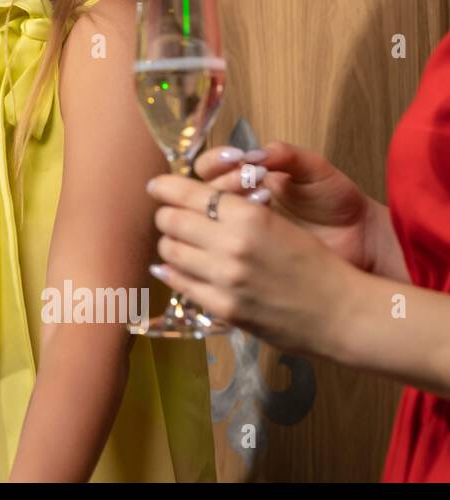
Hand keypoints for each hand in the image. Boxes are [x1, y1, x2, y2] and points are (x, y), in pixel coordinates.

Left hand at [146, 173, 357, 356]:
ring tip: (180, 245)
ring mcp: (225, 278)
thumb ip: (235, 212)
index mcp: (249, 215)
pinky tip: (174, 269)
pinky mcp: (222, 307)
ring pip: (168, 250)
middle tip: (171, 218)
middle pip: (169, 219)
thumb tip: (191, 202)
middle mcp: (232, 243)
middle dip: (167, 216)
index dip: (164, 187)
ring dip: (170, 245)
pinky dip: (172, 273)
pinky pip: (179, 283)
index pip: (186, 192)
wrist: (342, 312)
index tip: (157, 187)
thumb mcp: (276, 224)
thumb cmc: (314, 263)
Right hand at [192, 140, 374, 271]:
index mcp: (246, 179)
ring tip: (263, 201)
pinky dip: (232, 235)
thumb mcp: (314, 170)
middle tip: (253, 181)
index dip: (216, 162)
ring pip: (209, 218)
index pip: (209, 167)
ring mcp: (238, 233)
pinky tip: (257, 227)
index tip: (236, 159)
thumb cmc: (336, 202)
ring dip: (230, 206)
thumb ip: (286, 155)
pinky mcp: (245, 256)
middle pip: (202, 192)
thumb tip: (256, 152)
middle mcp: (236, 205)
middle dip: (225, 182)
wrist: (360, 240)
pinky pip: (221, 246)